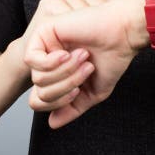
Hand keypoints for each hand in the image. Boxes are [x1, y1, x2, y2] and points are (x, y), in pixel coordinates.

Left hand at [24, 0, 141, 128]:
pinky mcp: (43, 31)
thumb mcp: (92, 93)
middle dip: (65, 86)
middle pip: (40, 92)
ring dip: (65, 72)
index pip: (40, 101)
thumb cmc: (112, 59)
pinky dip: (53, 62)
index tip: (79, 91)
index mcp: (57, 74)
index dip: (58, 103)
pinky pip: (32, 60)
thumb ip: (72, 108)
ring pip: (37, 78)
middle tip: (87, 69)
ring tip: (83, 57)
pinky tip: (68, 53)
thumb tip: (51, 123)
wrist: (122, 34)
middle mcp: (48, 60)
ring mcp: (44, 45)